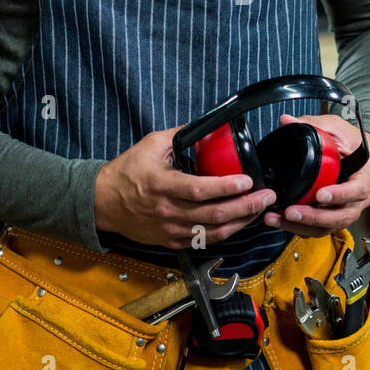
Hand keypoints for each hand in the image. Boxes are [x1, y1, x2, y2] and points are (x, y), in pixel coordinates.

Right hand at [94, 127, 276, 248]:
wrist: (103, 203)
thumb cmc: (126, 172)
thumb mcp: (150, 145)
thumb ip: (179, 136)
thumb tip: (205, 127)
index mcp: (162, 185)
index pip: (200, 189)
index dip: (227, 187)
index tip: (247, 181)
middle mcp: (168, 211)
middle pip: (214, 215)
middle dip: (246, 206)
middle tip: (266, 196)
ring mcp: (171, 230)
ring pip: (214, 232)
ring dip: (241, 222)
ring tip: (259, 209)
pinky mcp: (172, 241)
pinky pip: (204, 240)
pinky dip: (225, 232)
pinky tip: (240, 222)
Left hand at [261, 113, 369, 238]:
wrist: (362, 157)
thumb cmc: (352, 144)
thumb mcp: (336, 128)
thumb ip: (313, 124)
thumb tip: (286, 120)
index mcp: (363, 177)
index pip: (356, 190)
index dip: (339, 195)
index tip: (320, 195)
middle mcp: (357, 200)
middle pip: (340, 216)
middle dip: (314, 217)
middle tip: (292, 212)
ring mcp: (345, 210)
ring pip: (327, 227)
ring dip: (302, 226)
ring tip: (278, 218)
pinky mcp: (331, 218)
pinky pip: (317, 229)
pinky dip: (298, 228)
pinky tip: (280, 221)